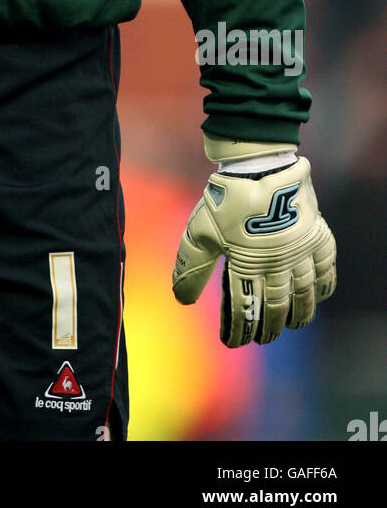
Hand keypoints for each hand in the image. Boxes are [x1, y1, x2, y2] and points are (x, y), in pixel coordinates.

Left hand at [172, 148, 336, 345]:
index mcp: (247, 264)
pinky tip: (321, 294)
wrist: (257, 164)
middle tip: (265, 338)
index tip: (234, 343)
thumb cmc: (224, 198)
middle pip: (278, 306)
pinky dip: (325, 285)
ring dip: (300, 313)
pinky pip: (326, 267)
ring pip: (305, 293)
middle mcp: (277, 264)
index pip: (245, 308)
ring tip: (295, 324)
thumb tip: (181, 300)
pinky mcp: (317, 235)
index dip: (239, 329)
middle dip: (270, 326)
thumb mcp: (199, 232)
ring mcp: (300, 250)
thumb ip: (191, 267)